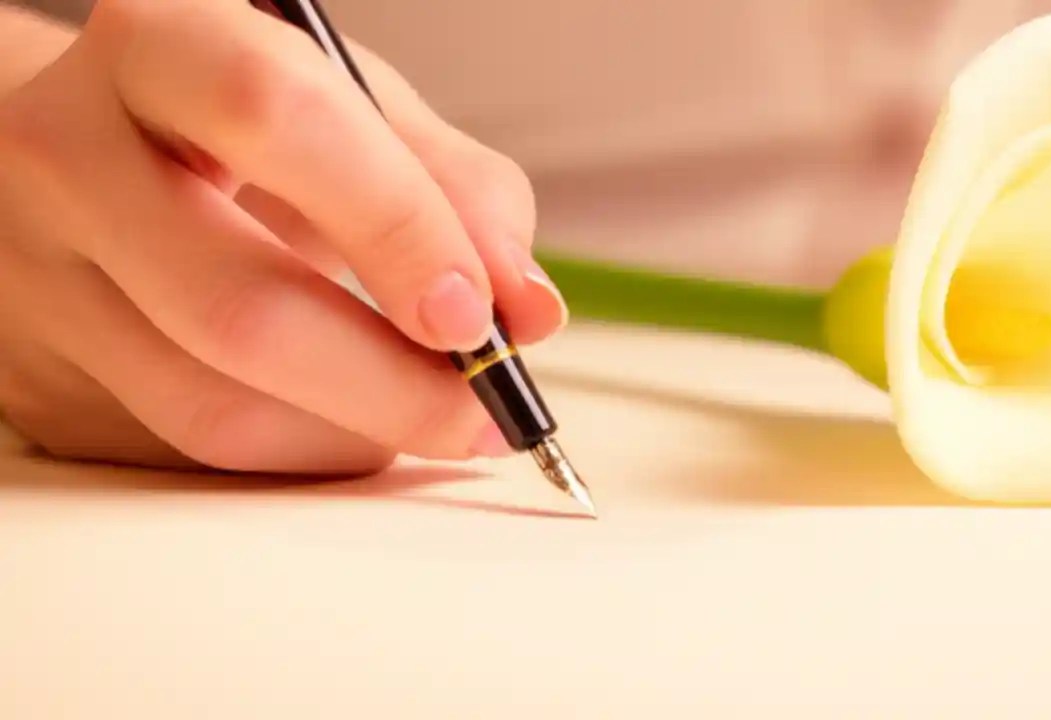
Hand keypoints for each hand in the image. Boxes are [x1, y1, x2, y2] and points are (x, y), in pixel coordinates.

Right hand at [0, 0, 566, 473]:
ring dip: (362, 435)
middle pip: (239, 309)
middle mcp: (70, 156)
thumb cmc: (231, 123)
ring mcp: (37, 281)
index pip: (276, 118)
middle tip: (487, 410)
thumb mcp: (353, 108)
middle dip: (396, 385)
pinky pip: (198, 453)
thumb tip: (528, 311)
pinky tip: (351, 418)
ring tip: (432, 414)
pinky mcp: (45, 382)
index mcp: (160, 44)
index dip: (396, 225)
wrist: (72, 158)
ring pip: (216, 408)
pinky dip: (309, 449)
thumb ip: (458, 189)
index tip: (480, 314)